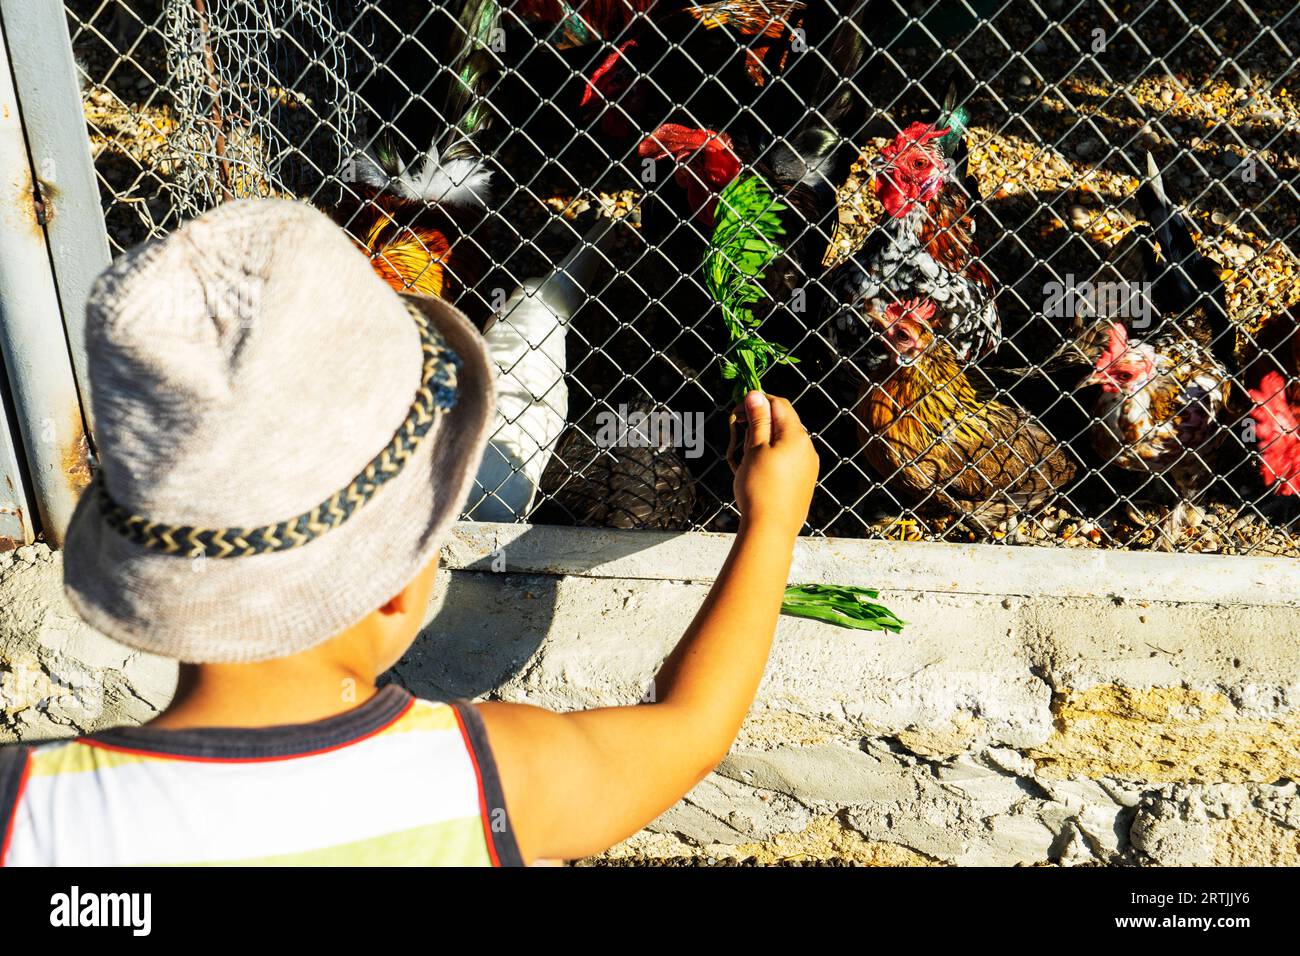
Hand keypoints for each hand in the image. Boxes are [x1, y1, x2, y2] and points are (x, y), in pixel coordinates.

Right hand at [732, 391, 817, 538]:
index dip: (757, 402)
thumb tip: (756, 394)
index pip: (779, 404)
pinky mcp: (804, 481)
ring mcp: (808, 465)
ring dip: (764, 443)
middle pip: (782, 422)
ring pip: (784, 442)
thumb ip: (758, 420)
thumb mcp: (754, 449)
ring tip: (745, 461)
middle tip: (738, 439)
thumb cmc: (759, 488)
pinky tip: (758, 474)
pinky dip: (772, 458)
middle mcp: (807, 447)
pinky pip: (788, 460)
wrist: (771, 529)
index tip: (737, 412)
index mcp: (796, 435)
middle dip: (759, 424)